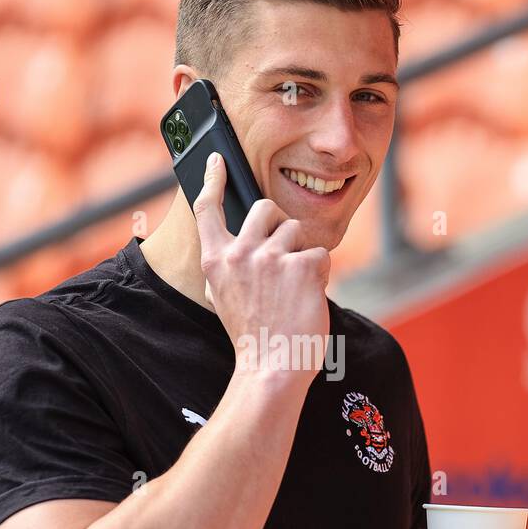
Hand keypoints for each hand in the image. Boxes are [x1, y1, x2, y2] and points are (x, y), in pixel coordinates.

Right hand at [191, 152, 329, 380]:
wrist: (271, 369)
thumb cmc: (253, 338)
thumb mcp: (224, 299)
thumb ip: (228, 270)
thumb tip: (235, 252)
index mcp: (216, 261)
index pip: (207, 210)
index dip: (212, 181)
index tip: (217, 160)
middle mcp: (240, 253)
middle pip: (265, 208)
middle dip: (279, 224)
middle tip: (283, 255)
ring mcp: (271, 258)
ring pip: (297, 231)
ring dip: (301, 254)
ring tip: (295, 289)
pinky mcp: (302, 266)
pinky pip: (320, 255)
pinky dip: (320, 276)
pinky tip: (308, 299)